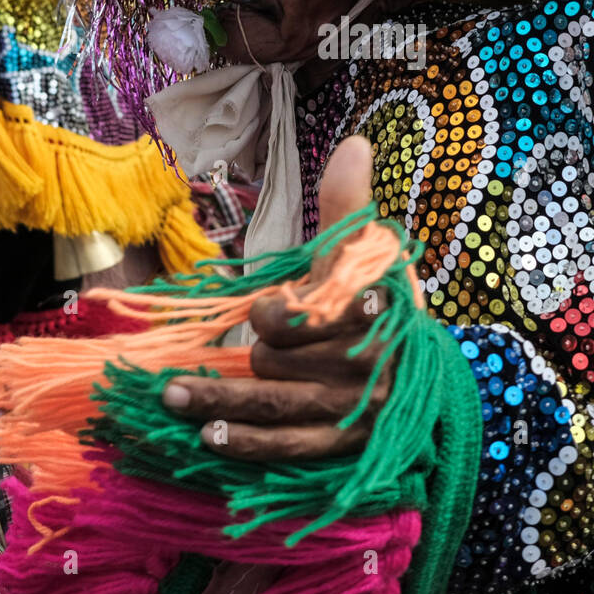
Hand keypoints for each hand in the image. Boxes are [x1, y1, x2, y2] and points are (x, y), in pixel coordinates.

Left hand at [162, 135, 391, 461]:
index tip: (264, 311)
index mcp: (374, 310)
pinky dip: (249, 444)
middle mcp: (368, 364)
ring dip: (218, 403)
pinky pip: (291, 449)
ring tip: (170, 396)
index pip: (312, 315)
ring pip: (277, 405)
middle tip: (242, 350)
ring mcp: (357, 411)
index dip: (277, 315)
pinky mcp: (347, 450)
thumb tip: (355, 143)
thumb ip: (350, 205)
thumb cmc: (378, 305)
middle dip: (256, 355)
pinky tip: (207, 438)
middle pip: (285, 361)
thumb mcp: (366, 256)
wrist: (423, 379)